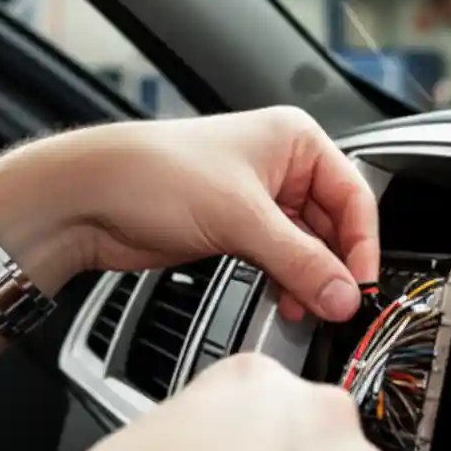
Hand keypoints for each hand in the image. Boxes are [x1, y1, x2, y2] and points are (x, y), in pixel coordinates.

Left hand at [0, 106, 379, 321]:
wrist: (88, 198)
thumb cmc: (154, 173)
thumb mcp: (241, 219)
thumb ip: (301, 262)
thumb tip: (344, 294)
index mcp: (295, 140)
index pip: (354, 196)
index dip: (362, 244)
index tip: (361, 285)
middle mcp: (282, 166)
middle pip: (333, 226)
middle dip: (333, 267)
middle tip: (335, 305)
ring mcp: (259, 199)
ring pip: (306, 247)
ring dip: (309, 280)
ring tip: (308, 309)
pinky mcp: (237, 228)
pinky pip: (279, 260)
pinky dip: (286, 282)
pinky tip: (286, 303)